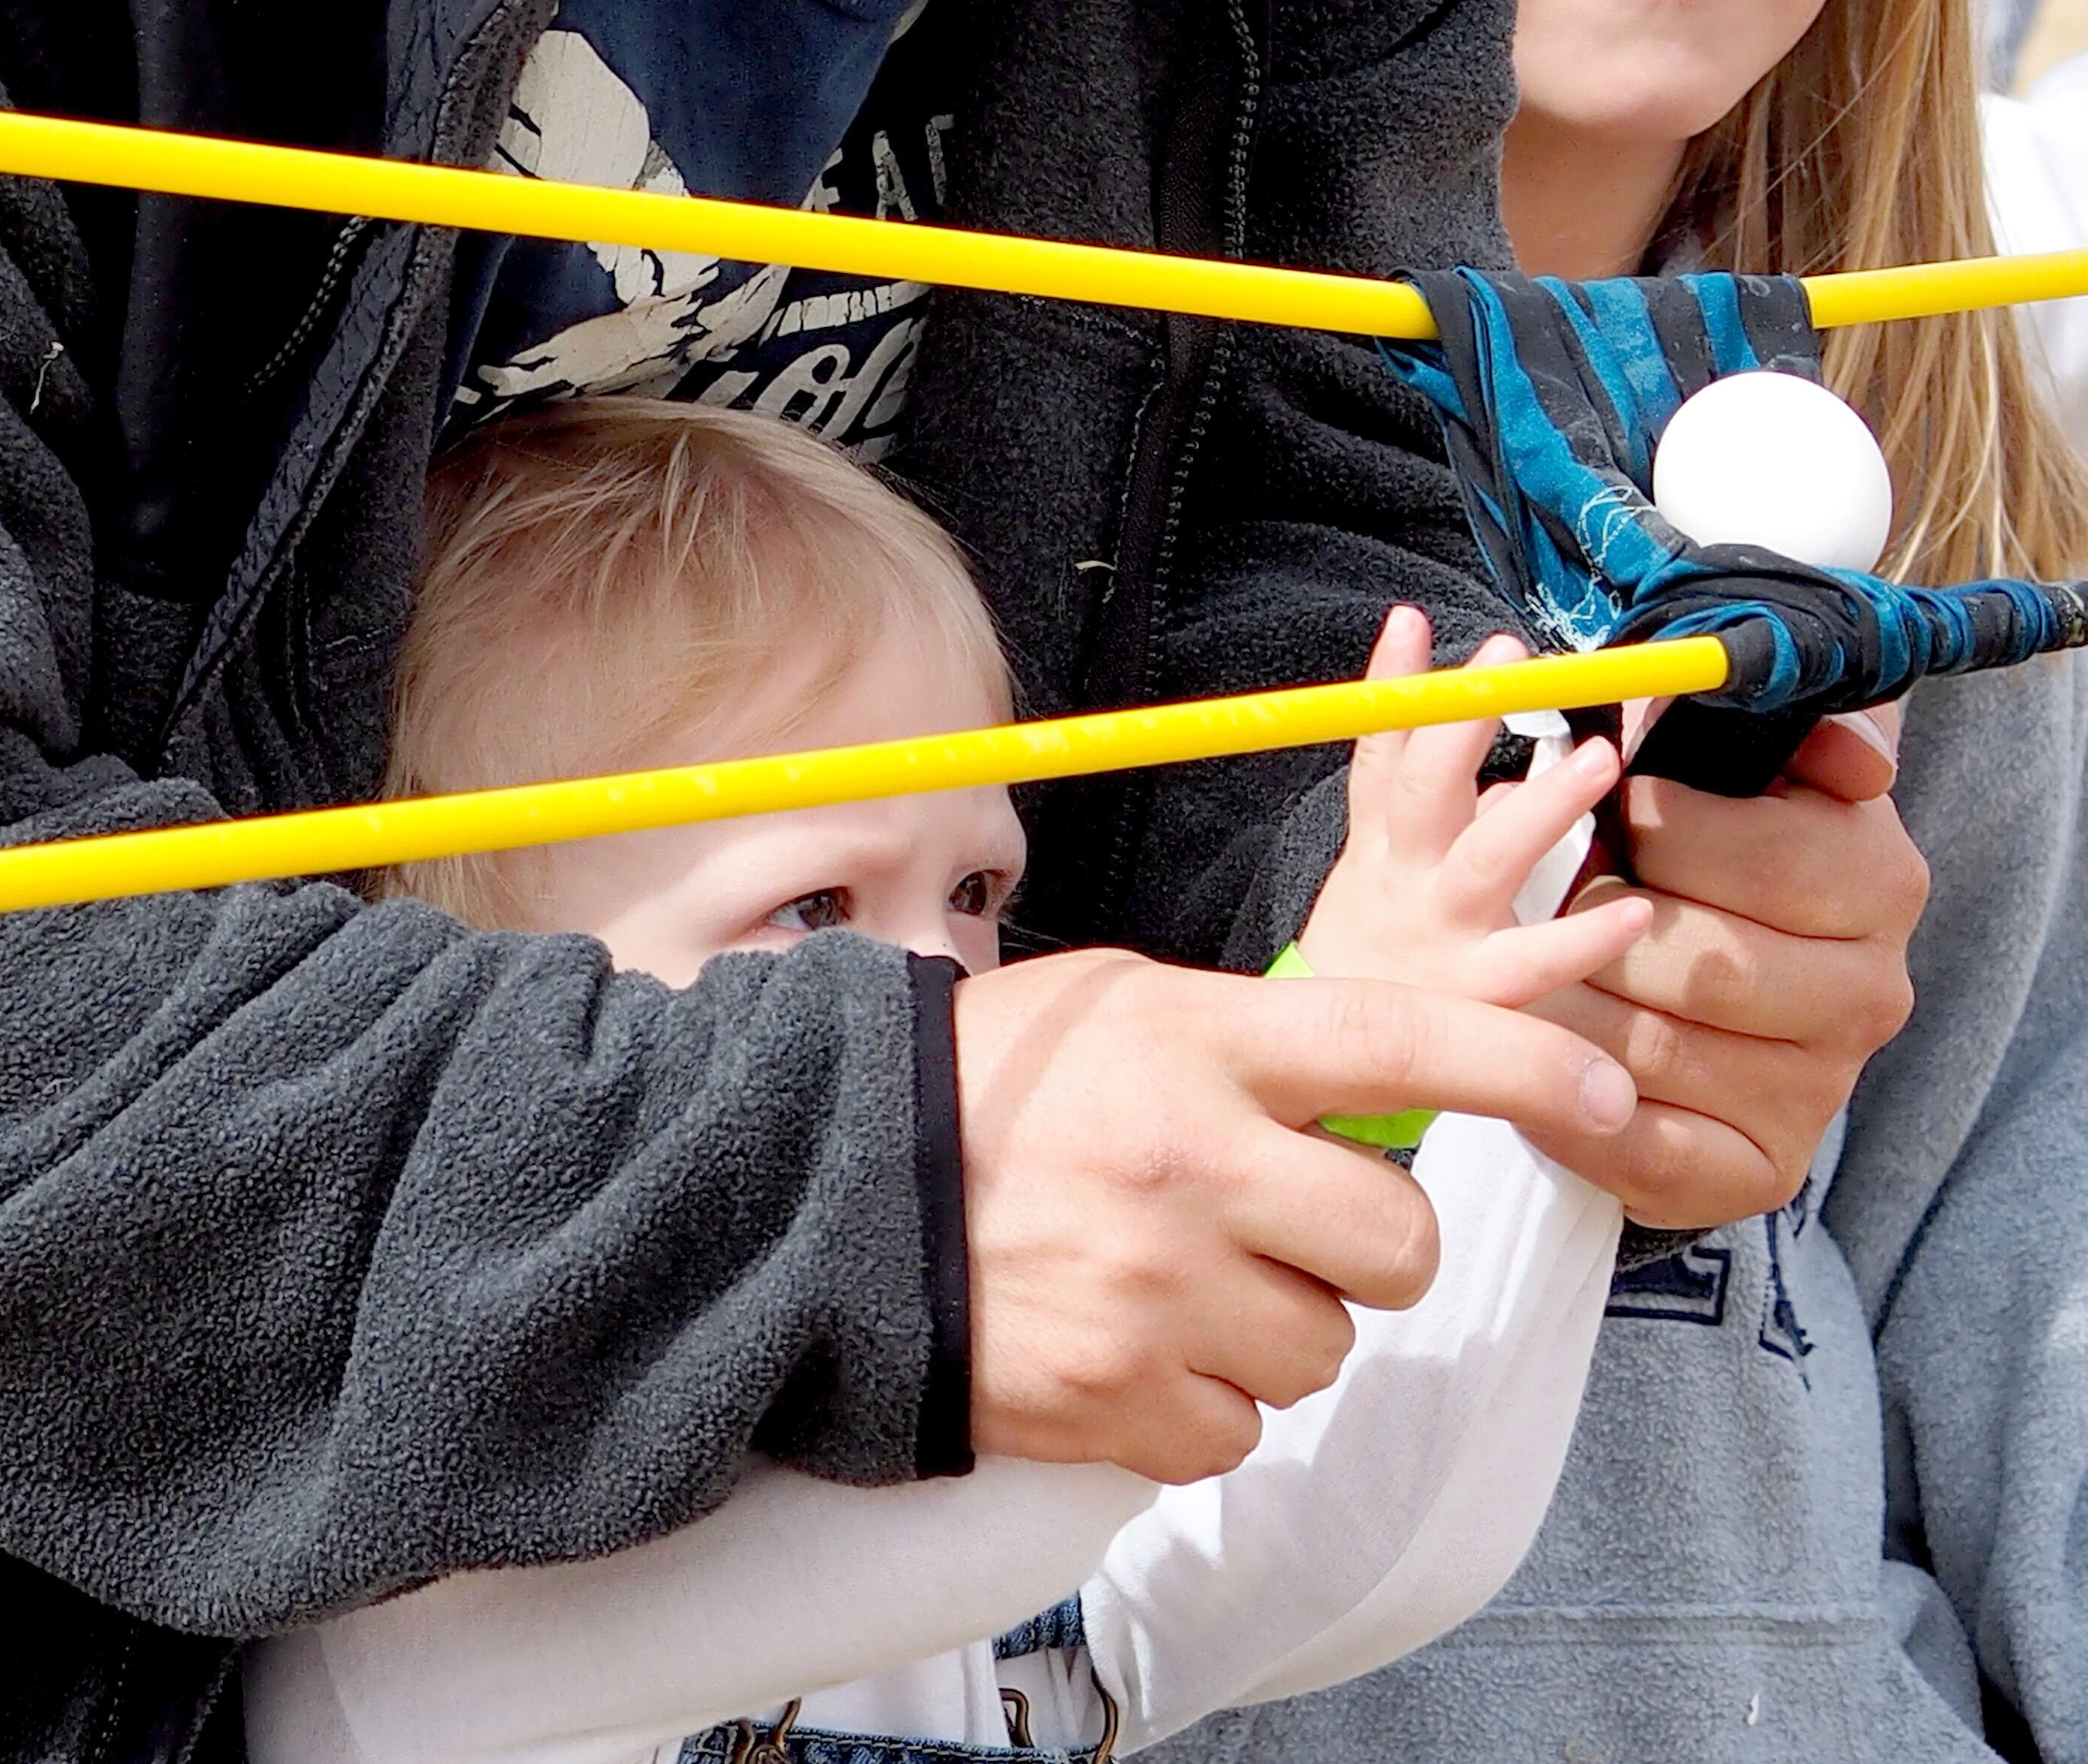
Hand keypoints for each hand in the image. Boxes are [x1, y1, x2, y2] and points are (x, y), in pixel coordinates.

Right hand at [955, 946, 1636, 1481]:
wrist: (827, 1192)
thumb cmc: (994, 1085)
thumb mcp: (1128, 1008)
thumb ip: (1259, 1042)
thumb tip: (1389, 1091)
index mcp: (1204, 1045)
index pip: (1404, 1040)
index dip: (1526, 1063)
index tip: (1611, 1092)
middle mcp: (1195, 1163)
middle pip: (1395, 1241)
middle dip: (1368, 1243)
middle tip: (1288, 1220)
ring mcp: (1157, 1291)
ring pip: (1326, 1349)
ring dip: (1277, 1327)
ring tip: (1180, 1277)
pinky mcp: (1118, 1400)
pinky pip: (1241, 1431)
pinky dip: (1205, 1402)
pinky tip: (1135, 1341)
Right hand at [1303, 608, 1650, 1002]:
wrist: (1334, 1062)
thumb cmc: (1379, 937)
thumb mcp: (1381, 854)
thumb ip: (1423, 781)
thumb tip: (1473, 715)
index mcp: (1381, 841)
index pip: (1379, 748)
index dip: (1393, 685)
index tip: (1412, 621)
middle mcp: (1404, 879)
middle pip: (1422, 788)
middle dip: (1465, 721)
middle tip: (1513, 662)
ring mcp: (1440, 937)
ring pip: (1484, 861)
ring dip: (1542, 808)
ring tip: (1600, 760)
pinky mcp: (1478, 1002)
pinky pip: (1534, 965)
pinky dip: (1584, 938)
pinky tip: (1635, 910)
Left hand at [1519, 700, 1924, 1228]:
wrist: (1709, 975)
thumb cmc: (1709, 841)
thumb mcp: (1745, 755)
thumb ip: (1777, 719)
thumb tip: (1845, 746)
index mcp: (1878, 880)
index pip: (1758, 856)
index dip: (1664, 829)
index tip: (1616, 808)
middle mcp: (1867, 994)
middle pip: (1705, 964)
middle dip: (1597, 923)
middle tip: (1544, 893)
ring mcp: (1817, 1091)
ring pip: (1655, 1052)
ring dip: (1561, 1008)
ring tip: (1507, 967)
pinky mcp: (1757, 1168)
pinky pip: (1645, 1150)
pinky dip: (1567, 1107)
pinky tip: (1522, 1060)